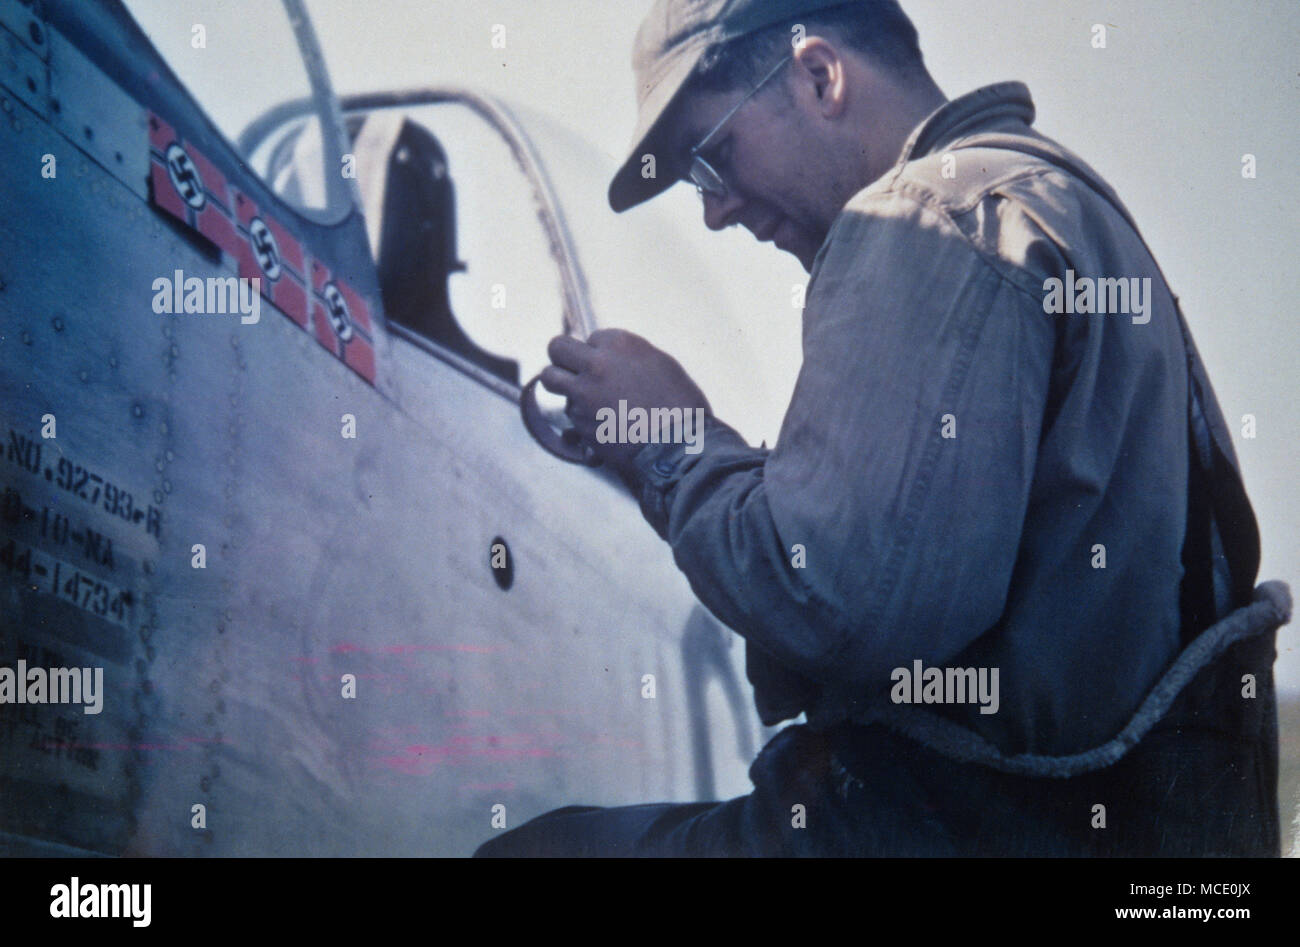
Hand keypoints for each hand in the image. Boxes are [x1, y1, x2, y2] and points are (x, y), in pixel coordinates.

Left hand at [539, 329, 710, 475]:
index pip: (591, 338)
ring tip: (589, 403)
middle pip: (557, 348)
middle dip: (563, 358)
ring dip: (567, 390)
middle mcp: (596, 365)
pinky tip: (602, 429)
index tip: (610, 366)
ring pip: (553, 382)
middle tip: (573, 370)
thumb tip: (613, 361)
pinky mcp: (579, 424)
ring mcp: (583, 395)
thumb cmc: (681, 407)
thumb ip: (630, 358)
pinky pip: (568, 417)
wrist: (679, 448)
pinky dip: (581, 423)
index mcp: (620, 345)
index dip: (599, 352)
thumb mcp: (661, 366)